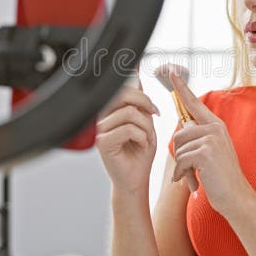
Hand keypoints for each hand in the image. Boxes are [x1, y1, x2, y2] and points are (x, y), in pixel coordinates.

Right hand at [95, 66, 160, 194]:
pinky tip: (141, 144)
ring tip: (146, 137)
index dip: (135, 85)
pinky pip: (128, 129)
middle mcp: (102, 117)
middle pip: (122, 94)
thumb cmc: (140, 153)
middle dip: (145, 102)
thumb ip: (140, 102)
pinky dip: (142, 136)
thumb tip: (137, 76)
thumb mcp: (145, 122)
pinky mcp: (103, 142)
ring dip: (146, 125)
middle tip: (155, 113)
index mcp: (110, 111)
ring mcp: (101, 130)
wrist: (136, 180)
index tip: (147, 90)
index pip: (119, 87)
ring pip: (129, 113)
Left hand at [169, 72, 252, 217]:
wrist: (237, 198)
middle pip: (179, 134)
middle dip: (178, 156)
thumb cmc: (221, 179)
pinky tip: (192, 184)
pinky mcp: (206, 151)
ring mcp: (212, 139)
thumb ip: (198, 139)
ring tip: (193, 178)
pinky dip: (182, 175)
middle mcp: (216, 128)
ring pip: (178, 148)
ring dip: (181, 168)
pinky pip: (181, 160)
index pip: (195, 103)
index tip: (172, 73)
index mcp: (216, 126)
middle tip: (188, 172)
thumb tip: (181, 130)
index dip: (182, 88)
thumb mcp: (210, 153)